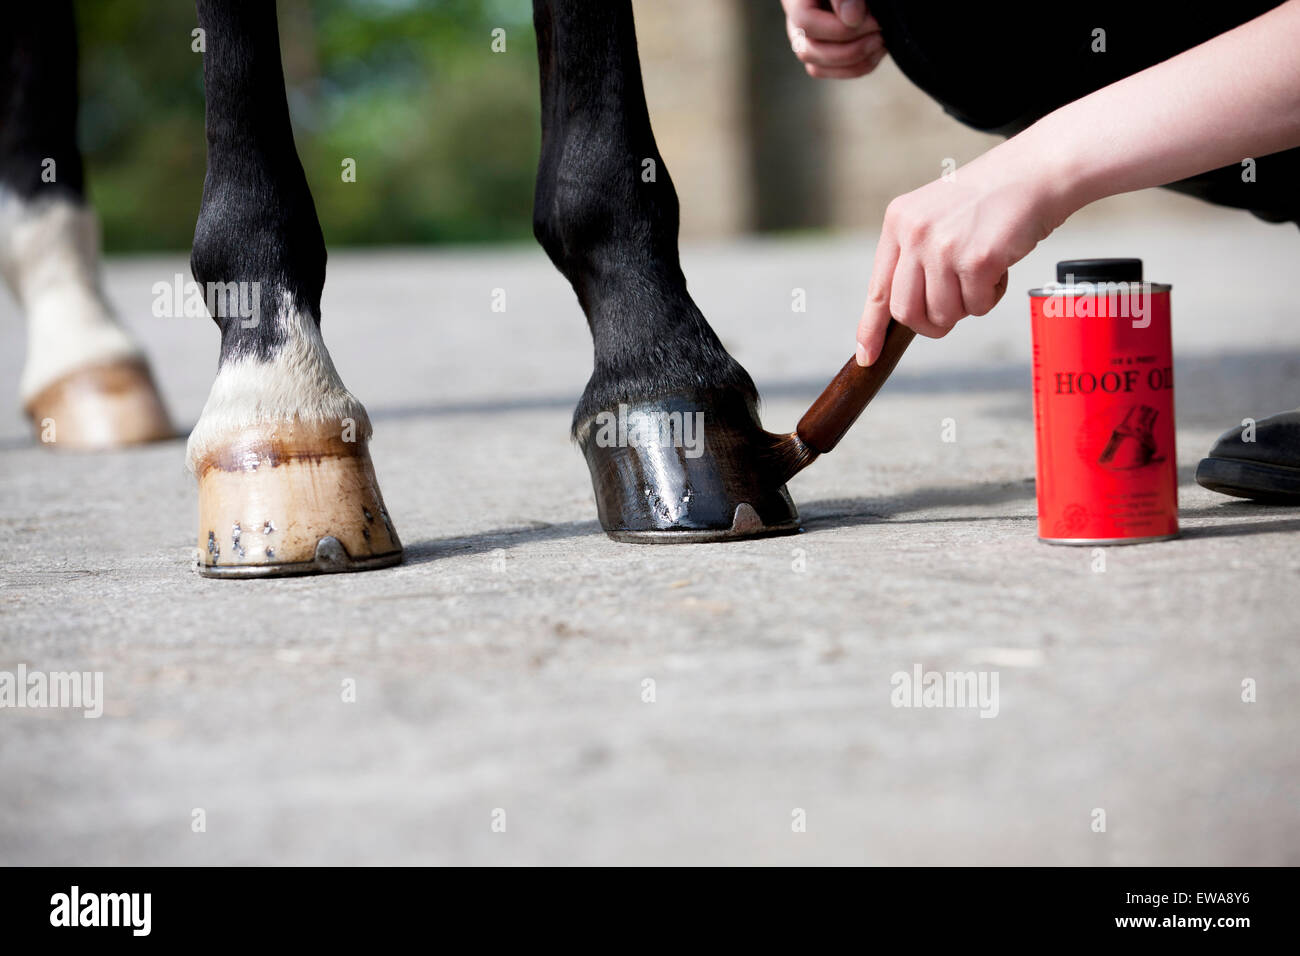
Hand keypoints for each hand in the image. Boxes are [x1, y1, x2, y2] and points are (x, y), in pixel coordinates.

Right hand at [781, 0, 885, 78]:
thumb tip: (852, 18)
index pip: (805, 22)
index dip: (839, 29)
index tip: (872, 21)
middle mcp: (795, 20)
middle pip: (808, 51)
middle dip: (850, 49)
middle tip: (879, 34)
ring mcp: (805, 39)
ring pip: (816, 67)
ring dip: (854, 63)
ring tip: (880, 43)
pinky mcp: (819, 52)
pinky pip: (827, 72)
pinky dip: (854, 68)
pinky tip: (876, 51)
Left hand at [855, 146, 1075, 364]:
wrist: (1036, 172)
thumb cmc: (989, 202)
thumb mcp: (935, 218)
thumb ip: (914, 258)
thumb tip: (902, 314)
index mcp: (898, 222)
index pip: (877, 288)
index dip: (870, 329)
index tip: (866, 357)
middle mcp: (914, 234)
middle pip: (906, 312)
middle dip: (930, 323)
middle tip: (952, 312)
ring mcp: (943, 247)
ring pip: (943, 314)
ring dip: (966, 306)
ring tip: (982, 274)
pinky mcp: (977, 259)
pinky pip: (976, 307)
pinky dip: (991, 297)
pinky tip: (1000, 267)